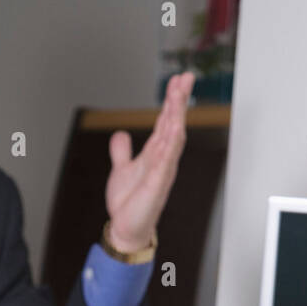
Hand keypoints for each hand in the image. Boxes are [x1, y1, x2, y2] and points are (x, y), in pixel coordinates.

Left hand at [104, 71, 195, 252]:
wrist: (125, 228)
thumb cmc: (129, 203)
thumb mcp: (121, 170)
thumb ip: (122, 152)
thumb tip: (121, 135)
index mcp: (155, 153)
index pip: (165, 121)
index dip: (171, 100)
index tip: (177, 80)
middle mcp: (163, 159)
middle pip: (174, 123)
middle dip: (179, 100)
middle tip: (185, 76)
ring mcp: (163, 169)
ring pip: (173, 136)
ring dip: (177, 114)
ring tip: (180, 93)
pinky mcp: (158, 182)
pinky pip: (168, 158)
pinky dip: (172, 141)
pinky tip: (176, 125)